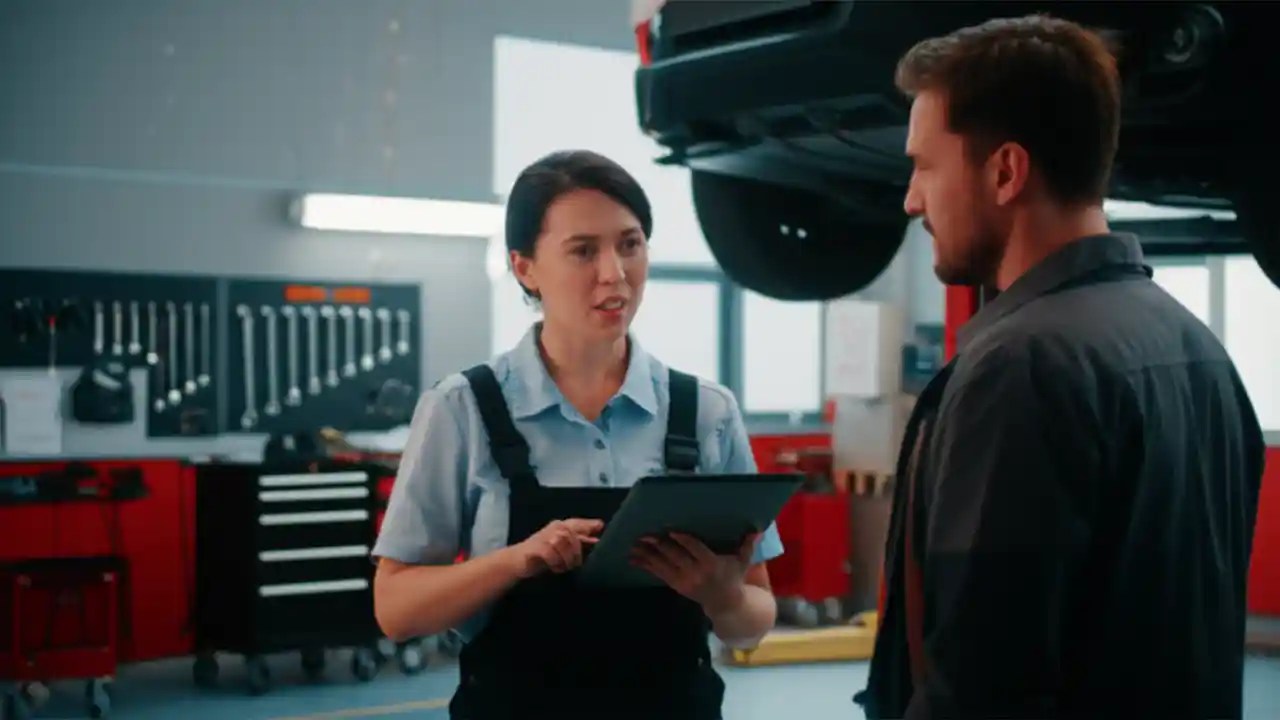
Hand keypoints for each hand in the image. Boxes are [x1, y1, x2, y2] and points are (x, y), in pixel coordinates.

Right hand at [511, 518, 602, 578]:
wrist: (515, 562)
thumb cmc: (540, 555)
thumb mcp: (561, 548)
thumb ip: (577, 542)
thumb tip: (596, 539)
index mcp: (559, 526)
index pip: (576, 523)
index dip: (588, 524)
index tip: (600, 527)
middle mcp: (552, 528)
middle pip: (572, 535)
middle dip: (576, 551)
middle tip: (574, 564)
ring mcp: (543, 537)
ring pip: (562, 542)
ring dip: (566, 557)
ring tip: (564, 566)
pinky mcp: (536, 547)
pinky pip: (550, 553)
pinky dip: (555, 562)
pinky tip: (555, 568)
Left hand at [630, 531, 760, 613]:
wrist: (726, 604)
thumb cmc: (733, 576)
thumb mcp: (743, 562)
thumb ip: (748, 545)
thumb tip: (758, 529)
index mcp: (711, 564)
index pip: (695, 550)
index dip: (683, 540)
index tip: (672, 531)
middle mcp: (696, 573)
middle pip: (675, 556)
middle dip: (659, 545)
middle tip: (645, 533)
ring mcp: (684, 581)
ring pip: (662, 565)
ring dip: (647, 555)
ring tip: (634, 544)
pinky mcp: (676, 585)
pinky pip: (658, 574)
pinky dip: (645, 565)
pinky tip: (633, 558)